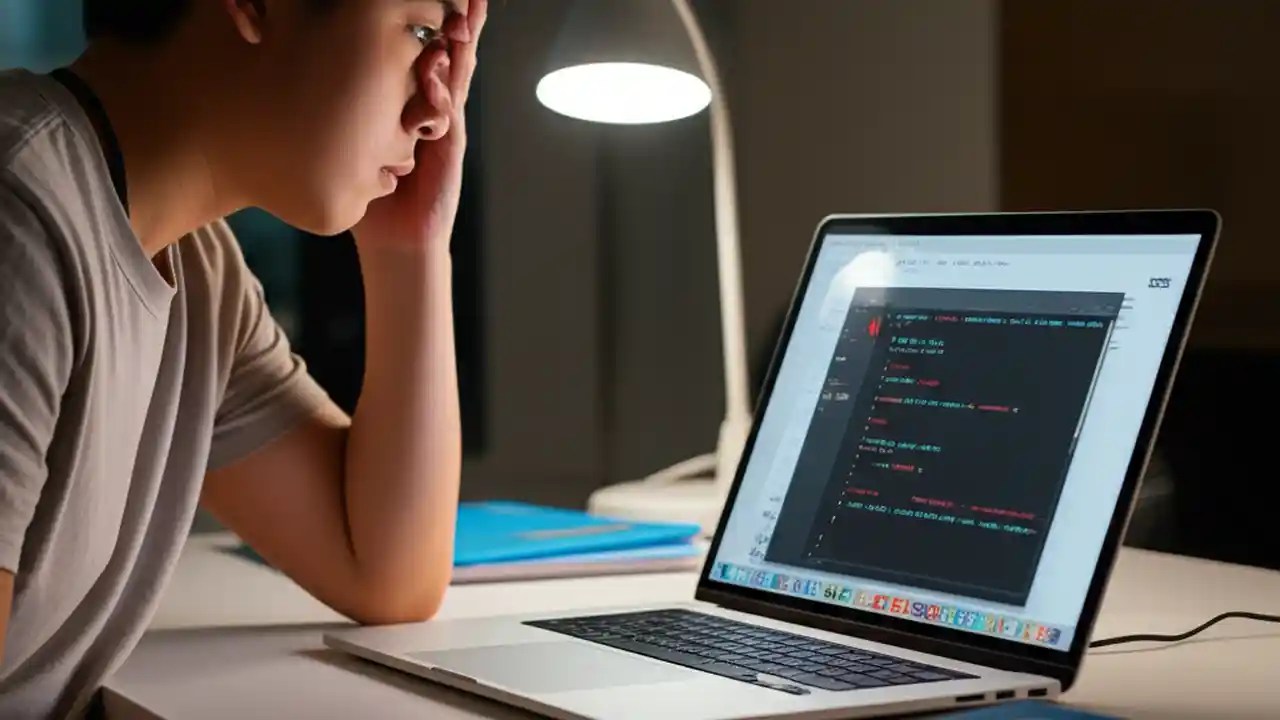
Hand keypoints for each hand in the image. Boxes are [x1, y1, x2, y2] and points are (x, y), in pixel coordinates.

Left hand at [353, 0, 488, 249]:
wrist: (396, 239)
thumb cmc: (367, 191)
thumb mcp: (348, 140)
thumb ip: (337, 112)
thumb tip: (288, 70)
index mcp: (403, 94)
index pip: (414, 44)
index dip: (419, 18)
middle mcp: (427, 100)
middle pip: (445, 44)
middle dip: (453, 13)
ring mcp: (446, 118)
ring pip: (457, 67)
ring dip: (464, 34)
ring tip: (470, 4)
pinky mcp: (453, 140)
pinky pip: (452, 104)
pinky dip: (448, 80)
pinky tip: (442, 59)